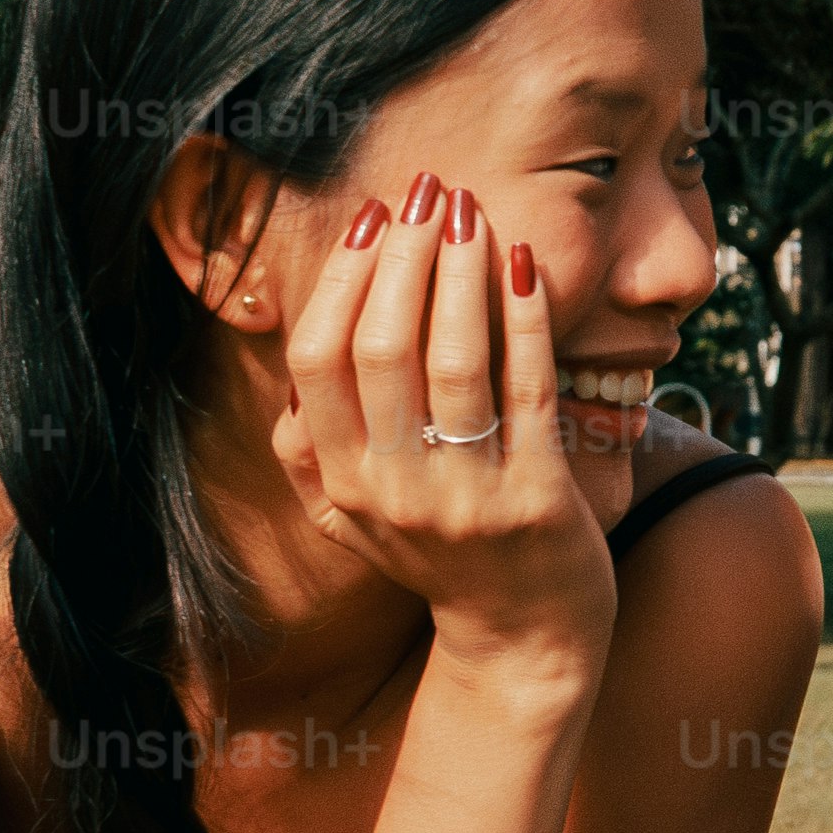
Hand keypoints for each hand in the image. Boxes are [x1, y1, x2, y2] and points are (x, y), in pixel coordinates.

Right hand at [263, 176, 613, 669]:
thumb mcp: (350, 515)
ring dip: (461, 273)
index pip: (318, 359)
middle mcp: (393, 491)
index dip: (342, 278)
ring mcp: (467, 497)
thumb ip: (309, 449)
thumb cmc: (437, 555)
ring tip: (470, 212)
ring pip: (454, 360)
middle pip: (382, 347)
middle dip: (404, 257)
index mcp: (341, 482)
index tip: (372, 217)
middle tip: (428, 193)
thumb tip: (295, 359)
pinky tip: (523, 264)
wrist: (523, 639)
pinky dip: (524, 320)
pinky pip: (527, 390)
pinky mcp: (538, 498)